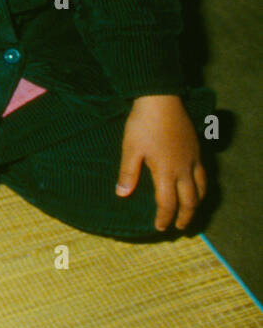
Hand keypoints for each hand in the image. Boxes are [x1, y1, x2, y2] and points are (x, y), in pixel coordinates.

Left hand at [117, 95, 206, 230]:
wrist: (161, 100)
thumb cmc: (143, 124)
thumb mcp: (130, 148)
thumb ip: (127, 173)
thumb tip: (122, 195)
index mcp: (166, 172)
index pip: (168, 203)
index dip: (165, 217)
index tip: (160, 227)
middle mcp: (184, 169)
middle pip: (190, 200)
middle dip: (185, 216)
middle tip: (180, 227)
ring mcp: (193, 159)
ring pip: (201, 188)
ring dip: (196, 203)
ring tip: (191, 210)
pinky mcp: (197, 149)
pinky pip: (204, 174)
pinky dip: (202, 186)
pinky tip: (197, 185)